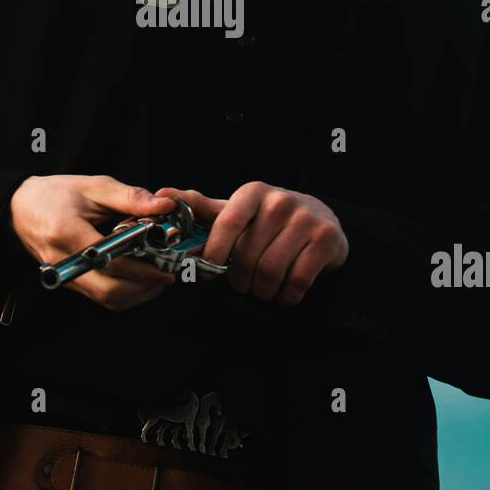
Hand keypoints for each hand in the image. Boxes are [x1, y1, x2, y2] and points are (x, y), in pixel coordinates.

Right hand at [9, 175, 176, 310]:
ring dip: (136, 295)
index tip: (165, 264)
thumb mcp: (94, 186)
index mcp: (68, 232)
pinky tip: (138, 280)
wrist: (21, 207)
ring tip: (157, 279)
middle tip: (167, 275)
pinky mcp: (68, 281)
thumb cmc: (55, 193)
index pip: (110, 260)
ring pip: (105, 299)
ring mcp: (64, 275)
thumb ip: (130, 197)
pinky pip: (98, 296)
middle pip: (108, 291)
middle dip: (143, 288)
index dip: (142, 267)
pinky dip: (123, 294)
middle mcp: (63, 260)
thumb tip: (165, 205)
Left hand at [155, 181, 347, 308]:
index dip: (215, 252)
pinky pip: (298, 281)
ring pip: (271, 271)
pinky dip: (286, 296)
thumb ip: (201, 207)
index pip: (227, 223)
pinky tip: (284, 295)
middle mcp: (281, 201)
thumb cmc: (268, 219)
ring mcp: (306, 219)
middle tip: (241, 286)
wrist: (320, 219)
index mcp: (253, 192)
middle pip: (248, 256)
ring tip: (261, 291)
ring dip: (262, 291)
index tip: (207, 272)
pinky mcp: (327, 240)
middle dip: (239, 281)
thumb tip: (162, 195)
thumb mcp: (236, 210)